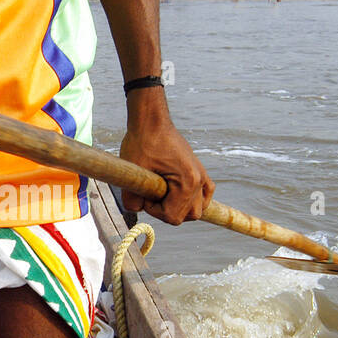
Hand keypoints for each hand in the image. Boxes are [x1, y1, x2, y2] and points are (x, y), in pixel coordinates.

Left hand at [118, 90, 214, 224]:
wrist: (151, 121)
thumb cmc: (142, 143)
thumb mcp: (133, 174)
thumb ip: (132, 200)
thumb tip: (137, 209)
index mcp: (187, 182)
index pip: (173, 216)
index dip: (154, 211)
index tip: (144, 196)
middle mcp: (199, 180)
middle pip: (188, 215)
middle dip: (167, 211)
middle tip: (152, 196)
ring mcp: (201, 175)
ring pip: (197, 208)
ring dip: (180, 207)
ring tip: (163, 195)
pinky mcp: (199, 170)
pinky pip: (205, 193)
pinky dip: (194, 199)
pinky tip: (179, 194)